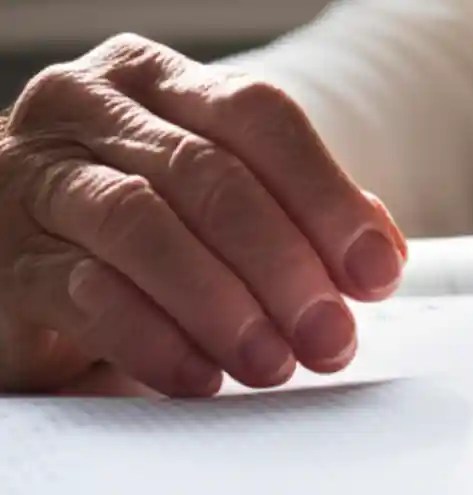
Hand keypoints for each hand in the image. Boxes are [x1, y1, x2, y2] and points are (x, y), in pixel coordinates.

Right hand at [0, 34, 406, 396]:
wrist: (21, 275)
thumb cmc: (139, 238)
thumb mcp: (222, 210)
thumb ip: (301, 215)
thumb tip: (380, 252)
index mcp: (159, 85)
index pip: (258, 117)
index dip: (326, 197)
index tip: (376, 273)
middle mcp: (90, 112)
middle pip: (207, 173)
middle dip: (283, 264)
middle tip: (329, 336)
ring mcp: (36, 180)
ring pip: (140, 223)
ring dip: (221, 303)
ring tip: (270, 363)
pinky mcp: (5, 261)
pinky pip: (83, 292)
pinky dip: (153, 338)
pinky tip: (199, 376)